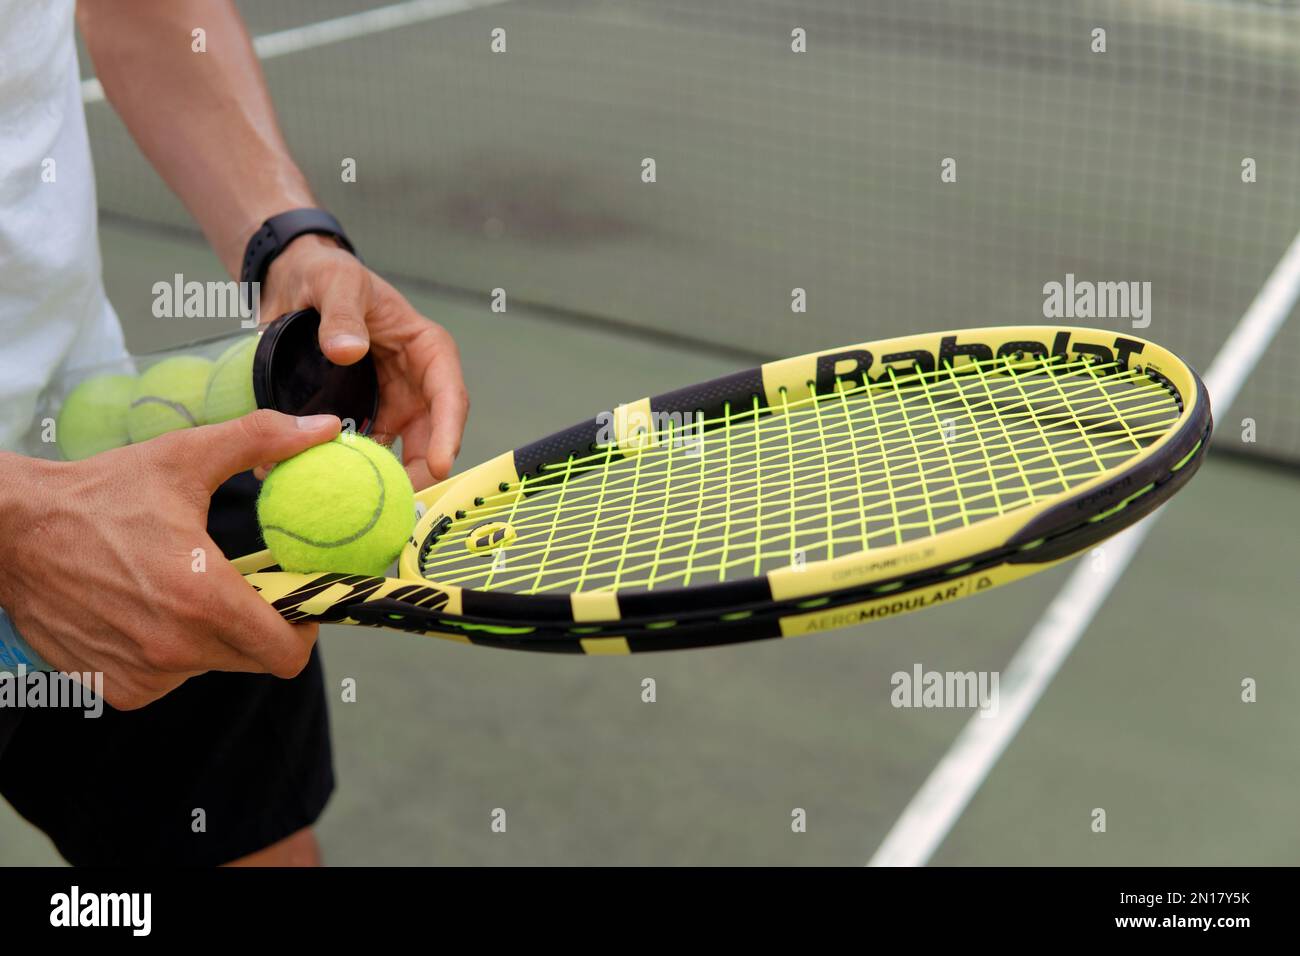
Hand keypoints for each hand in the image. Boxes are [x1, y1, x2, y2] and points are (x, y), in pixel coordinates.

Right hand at [0, 411, 339, 709]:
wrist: (11, 531)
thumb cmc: (100, 494)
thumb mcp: (185, 457)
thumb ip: (263, 441)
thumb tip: (327, 428)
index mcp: (204, 600)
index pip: (287, 652)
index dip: (302, 628)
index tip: (294, 598)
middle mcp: (176, 649)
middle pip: (253, 659)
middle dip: (260, 625)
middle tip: (245, 586)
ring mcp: (143, 673)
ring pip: (210, 666)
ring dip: (210, 636)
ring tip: (180, 588)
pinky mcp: (114, 686)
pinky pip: (166, 677)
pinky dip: (167, 651)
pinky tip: (143, 609)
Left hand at [260, 236, 469, 489]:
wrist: (293, 284)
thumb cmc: (327, 275)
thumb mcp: (337, 283)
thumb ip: (341, 314)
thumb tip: (347, 350)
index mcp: (427, 350)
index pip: (449, 395)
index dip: (448, 433)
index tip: (440, 466)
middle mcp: (417, 383)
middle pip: (431, 435)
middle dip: (419, 471)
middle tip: (398, 503)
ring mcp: (392, 403)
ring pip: (400, 451)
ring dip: (385, 478)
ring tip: (364, 504)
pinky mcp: (365, 417)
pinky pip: (365, 450)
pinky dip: (351, 470)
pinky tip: (326, 485)